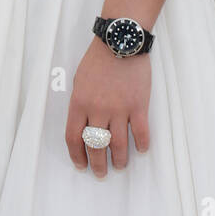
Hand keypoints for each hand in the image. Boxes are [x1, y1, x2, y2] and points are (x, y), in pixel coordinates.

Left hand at [65, 34, 150, 176]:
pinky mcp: (138, 106)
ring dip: (119, 160)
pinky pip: (140, 133)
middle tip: (101, 173)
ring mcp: (119, 109)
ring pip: (118, 145)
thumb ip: (80, 104)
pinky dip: (141, 145)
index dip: (77, 156)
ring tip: (120, 166)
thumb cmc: (97, 60)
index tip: (81, 165)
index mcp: (79, 103)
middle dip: (97, 164)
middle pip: (96, 146)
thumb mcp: (79, 81)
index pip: (73, 138)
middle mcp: (98, 110)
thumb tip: (82, 126)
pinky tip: (140, 150)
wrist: (120, 42)